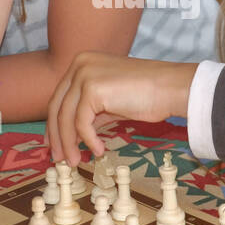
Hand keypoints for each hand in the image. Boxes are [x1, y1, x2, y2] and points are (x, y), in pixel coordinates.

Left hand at [46, 52, 197, 163]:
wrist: (171, 88)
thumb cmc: (148, 94)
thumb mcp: (111, 102)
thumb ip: (90, 113)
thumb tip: (72, 136)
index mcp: (82, 63)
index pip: (59, 97)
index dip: (54, 124)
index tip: (54, 144)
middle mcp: (80, 64)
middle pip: (57, 107)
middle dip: (57, 136)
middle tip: (60, 158)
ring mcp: (85, 75)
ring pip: (66, 117)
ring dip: (69, 143)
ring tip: (75, 161)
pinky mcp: (93, 89)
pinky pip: (81, 122)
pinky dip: (87, 140)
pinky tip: (98, 150)